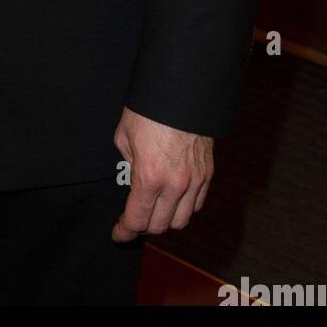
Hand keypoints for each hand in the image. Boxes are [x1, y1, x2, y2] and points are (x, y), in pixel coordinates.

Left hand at [111, 107, 213, 240]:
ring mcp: (194, 181)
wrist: (182, 92)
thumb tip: (133, 177)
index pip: (136, 219)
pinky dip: (184, 209)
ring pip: (181, 221)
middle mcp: (174, 184)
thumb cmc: (148, 111)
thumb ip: (127, 162)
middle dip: (142, 227)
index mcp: (149, 176)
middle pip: (159, 225)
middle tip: (133, 220)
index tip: (118, 234)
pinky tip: (173, 201)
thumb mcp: (124, 136)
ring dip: (165, 221)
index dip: (125, 231)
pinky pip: (196, 205)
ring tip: (154, 212)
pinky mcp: (207, 174)